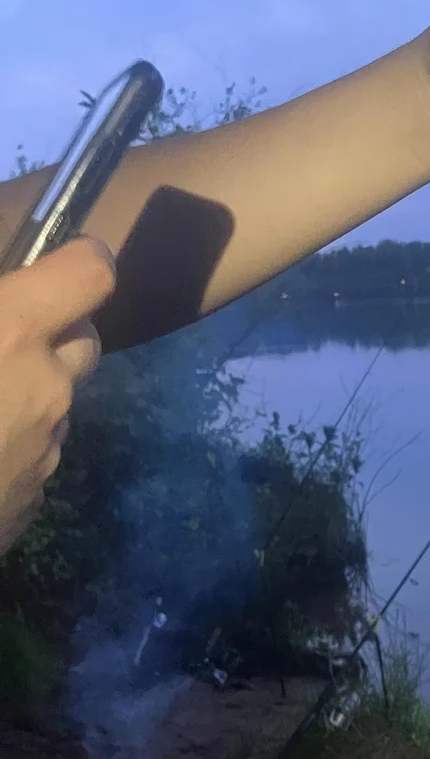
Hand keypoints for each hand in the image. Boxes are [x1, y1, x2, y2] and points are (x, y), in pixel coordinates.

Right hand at [0, 237, 114, 553]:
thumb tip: (1, 307)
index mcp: (13, 333)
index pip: (91, 275)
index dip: (80, 260)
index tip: (60, 258)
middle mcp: (46, 390)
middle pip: (86, 341)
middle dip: (57, 328)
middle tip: (6, 330)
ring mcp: (45, 451)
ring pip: (57, 402)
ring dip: (27, 390)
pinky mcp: (32, 501)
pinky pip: (34, 454)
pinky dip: (9, 442)